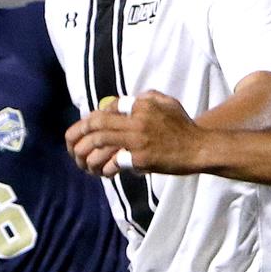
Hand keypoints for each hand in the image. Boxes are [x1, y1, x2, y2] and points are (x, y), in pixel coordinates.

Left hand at [66, 91, 202, 176]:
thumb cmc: (183, 127)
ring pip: (100, 141)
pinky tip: (103, 172)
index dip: (92, 118)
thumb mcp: (166, 103)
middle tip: (70, 143)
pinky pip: (114, 162)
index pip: (107, 108)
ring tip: (82, 161)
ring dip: (86, 152)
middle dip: (78, 133)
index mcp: (141, 104)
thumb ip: (146, 98)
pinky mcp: (142, 158)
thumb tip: (122, 101)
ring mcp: (138, 139)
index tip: (86, 128)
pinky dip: (105, 167)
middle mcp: (137, 119)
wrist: (200, 148)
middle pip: (97, 122)